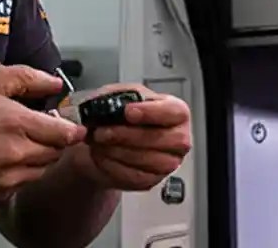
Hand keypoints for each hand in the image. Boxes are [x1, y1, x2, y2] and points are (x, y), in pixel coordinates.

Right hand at [0, 64, 86, 202]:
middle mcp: (16, 153)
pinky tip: (2, 159)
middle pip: (57, 152)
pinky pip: (23, 184)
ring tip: (16, 143)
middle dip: (54, 141)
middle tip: (38, 129)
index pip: (65, 132)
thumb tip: (55, 82)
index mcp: (16, 122)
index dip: (71, 128)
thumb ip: (25, 78)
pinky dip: (20, 173)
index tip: (69, 125)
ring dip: (39, 158)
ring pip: (42, 170)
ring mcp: (8, 177)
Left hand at [72, 84, 191, 191]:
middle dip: (130, 135)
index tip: (128, 112)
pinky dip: (115, 166)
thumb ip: (111, 99)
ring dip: (119, 152)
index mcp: (175, 112)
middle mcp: (178, 138)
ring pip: (151, 161)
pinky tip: (102, 156)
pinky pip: (137, 177)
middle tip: (103, 132)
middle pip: (164, 139)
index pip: (175, 111)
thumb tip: (99, 114)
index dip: (152, 112)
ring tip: (100, 143)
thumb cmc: (118, 116)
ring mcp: (168, 163)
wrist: (105, 142)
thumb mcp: (115, 96)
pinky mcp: (152, 180)